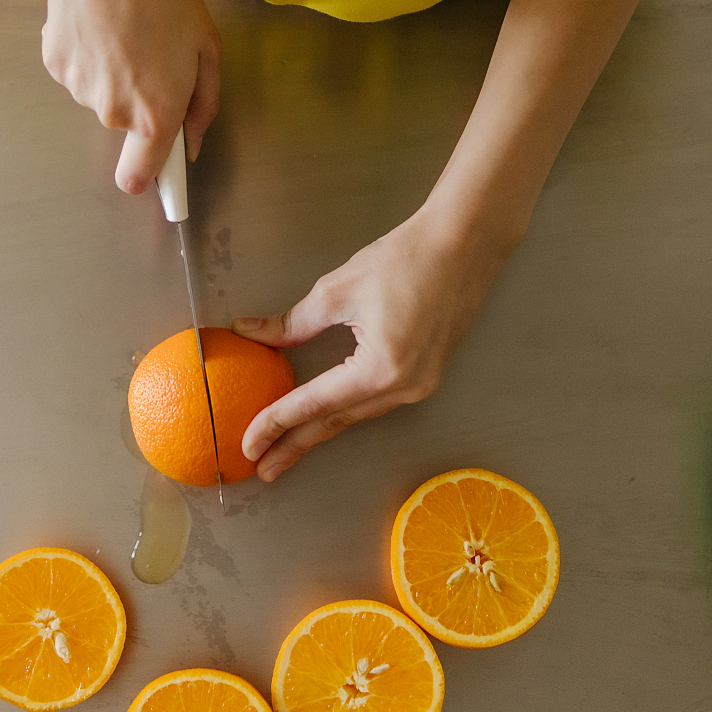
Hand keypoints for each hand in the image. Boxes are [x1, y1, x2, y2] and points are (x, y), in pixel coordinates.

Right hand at [32, 0, 221, 193]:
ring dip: (116, 73)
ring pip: (103, 96)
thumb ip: (203, 106)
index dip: (151, 179)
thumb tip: (190, 142)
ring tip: (128, 28)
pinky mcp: (56, 65)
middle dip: (142, 99)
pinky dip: (91, 55)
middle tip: (156, 54)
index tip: (161, 178)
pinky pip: (80, 73)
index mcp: (155, 114)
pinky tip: (103, 22)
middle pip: (128, 125)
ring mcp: (79, 90)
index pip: (138, 179)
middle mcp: (113, 112)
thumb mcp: (206, 50)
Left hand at [233, 211, 507, 480]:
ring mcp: (421, 385)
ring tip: (285, 446)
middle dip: (296, 445)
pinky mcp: (427, 375)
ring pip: (358, 414)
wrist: (463, 243)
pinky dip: (345, 409)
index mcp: (380, 369)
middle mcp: (404, 388)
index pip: (315, 405)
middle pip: (337, 422)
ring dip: (320, 430)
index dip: (276, 424)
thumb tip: (251, 333)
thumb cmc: (403, 259)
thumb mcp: (336, 291)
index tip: (248, 445)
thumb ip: (292, 324)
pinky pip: (377, 401)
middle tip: (262, 468)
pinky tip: (325, 413)